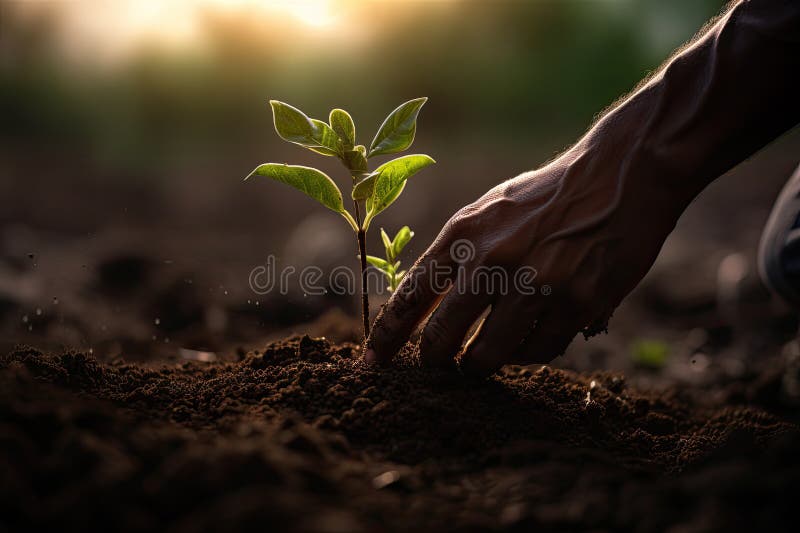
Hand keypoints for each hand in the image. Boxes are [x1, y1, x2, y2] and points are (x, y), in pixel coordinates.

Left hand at [365, 145, 686, 375]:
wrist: (619, 175)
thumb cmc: (546, 198)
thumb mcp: (489, 213)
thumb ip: (458, 256)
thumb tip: (426, 310)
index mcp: (463, 233)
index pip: (410, 296)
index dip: (386, 337)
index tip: (372, 364)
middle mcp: (492, 259)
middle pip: (441, 338)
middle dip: (434, 361)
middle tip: (439, 367)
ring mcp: (535, 283)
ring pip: (488, 355)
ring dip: (481, 365)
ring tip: (483, 359)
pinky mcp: (576, 302)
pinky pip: (538, 351)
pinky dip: (530, 352)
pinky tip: (534, 336)